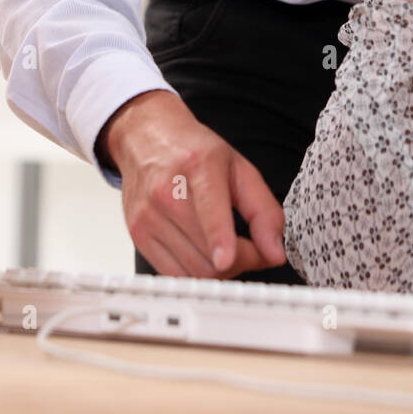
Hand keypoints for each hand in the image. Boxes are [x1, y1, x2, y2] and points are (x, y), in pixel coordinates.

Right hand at [99, 91, 286, 277]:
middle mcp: (167, 192)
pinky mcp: (137, 234)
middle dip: (241, 261)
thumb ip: (263, 210)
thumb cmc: (193, 151)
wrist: (146, 139)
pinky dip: (196, 273)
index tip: (227, 258)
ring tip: (228, 250)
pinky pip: (173, 274)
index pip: (209, 209)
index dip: (219, 238)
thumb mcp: (239, 168)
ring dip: (220, 271)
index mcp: (199, 166)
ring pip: (192, 270)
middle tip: (252, 250)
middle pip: (207, 253)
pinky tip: (205, 254)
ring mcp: (147, 215)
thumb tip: (275, 252)